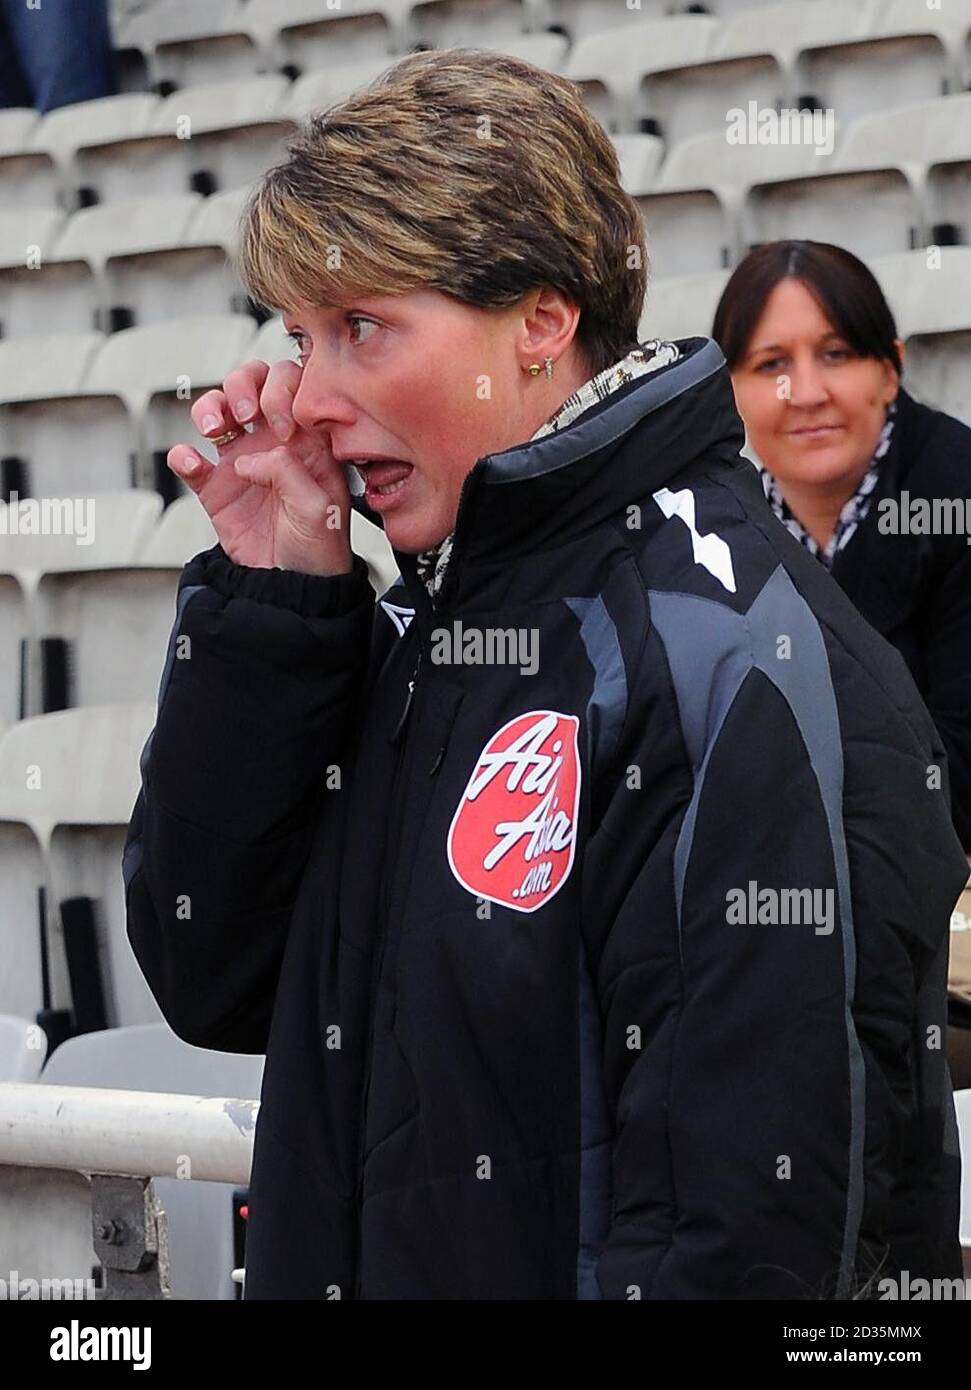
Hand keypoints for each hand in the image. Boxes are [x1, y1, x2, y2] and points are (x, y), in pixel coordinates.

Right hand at [167, 358, 352, 574]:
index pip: (293, 383)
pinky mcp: (215, 487)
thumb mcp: (319, 508)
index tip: (284, 426)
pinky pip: (189, 460)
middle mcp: (273, 440)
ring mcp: (242, 460)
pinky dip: (182, 456)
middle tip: (246, 415)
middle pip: (251, 383)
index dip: (283, 390)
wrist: (292, 586)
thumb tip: (249, 459)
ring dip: (209, 406)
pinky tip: (191, 463)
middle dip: (243, 384)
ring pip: (217, 409)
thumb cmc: (319, 546)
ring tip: (211, 428)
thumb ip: (289, 472)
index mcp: (308, 437)